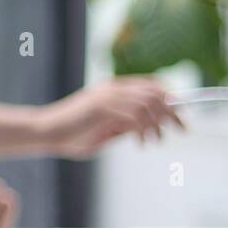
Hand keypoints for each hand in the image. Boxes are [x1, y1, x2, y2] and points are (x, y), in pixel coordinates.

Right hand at [40, 77, 184, 157]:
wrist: (45, 133)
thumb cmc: (72, 134)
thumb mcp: (105, 131)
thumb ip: (124, 126)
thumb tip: (146, 128)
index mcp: (113, 89)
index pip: (152, 85)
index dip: (172, 98)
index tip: (182, 115)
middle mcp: (112, 88)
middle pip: (155, 91)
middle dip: (173, 110)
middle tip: (182, 129)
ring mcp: (107, 96)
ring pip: (148, 101)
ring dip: (159, 122)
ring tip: (156, 141)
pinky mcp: (101, 108)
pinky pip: (134, 115)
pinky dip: (144, 129)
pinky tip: (142, 142)